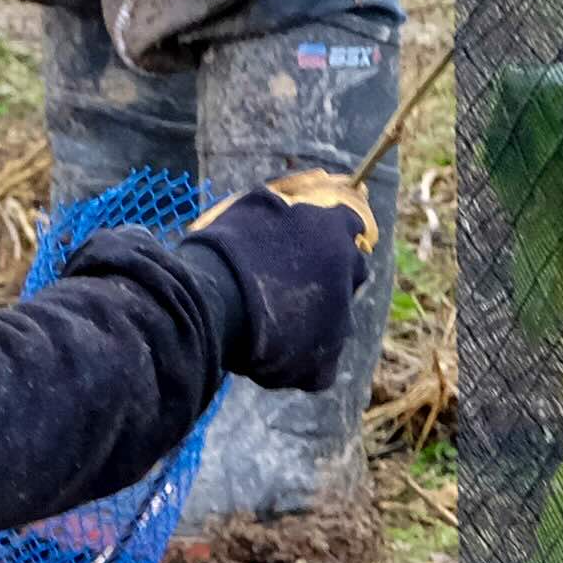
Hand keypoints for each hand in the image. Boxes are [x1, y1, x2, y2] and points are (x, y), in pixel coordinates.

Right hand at [190, 171, 376, 392]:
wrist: (210, 300)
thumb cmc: (225, 246)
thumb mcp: (256, 205)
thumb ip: (286, 203)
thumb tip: (296, 197)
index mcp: (333, 229)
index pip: (350, 226)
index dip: (330, 236)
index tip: (312, 244)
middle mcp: (347, 272)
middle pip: (352, 273)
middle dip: (330, 277)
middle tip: (291, 284)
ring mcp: (340, 319)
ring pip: (337, 321)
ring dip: (314, 321)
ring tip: (272, 324)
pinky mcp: (324, 361)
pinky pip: (320, 366)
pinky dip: (300, 364)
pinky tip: (270, 357)